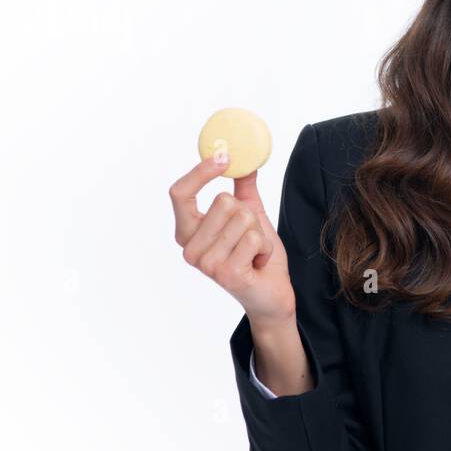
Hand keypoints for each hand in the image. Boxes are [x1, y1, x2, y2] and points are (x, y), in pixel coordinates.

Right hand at [170, 154, 295, 323]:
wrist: (271, 293)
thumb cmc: (256, 255)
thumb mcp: (249, 216)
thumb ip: (242, 190)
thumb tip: (244, 160)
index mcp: (187, 232)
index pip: (179, 193)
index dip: (200, 172)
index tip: (223, 157)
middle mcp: (190, 248)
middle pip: (224, 200)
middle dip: (248, 214)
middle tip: (249, 238)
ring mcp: (206, 263)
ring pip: (243, 217)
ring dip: (259, 232)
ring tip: (254, 252)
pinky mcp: (226, 273)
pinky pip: (255, 237)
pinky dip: (265, 247)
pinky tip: (258, 263)